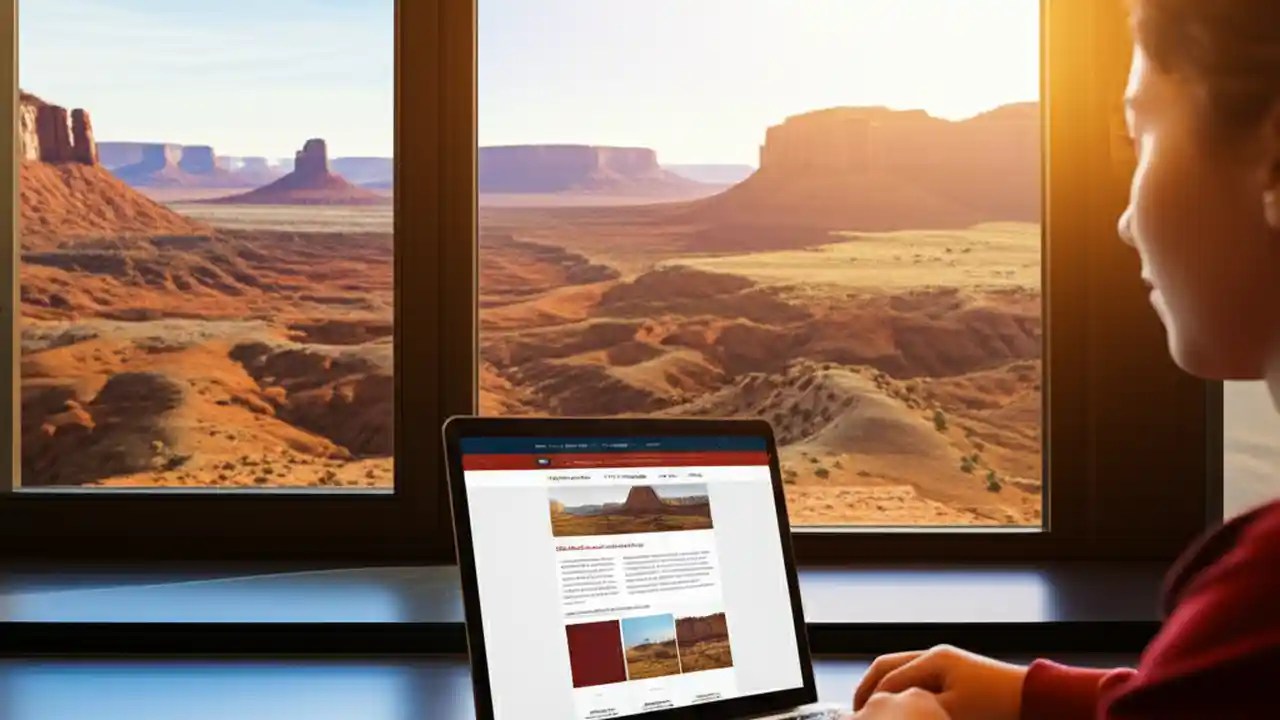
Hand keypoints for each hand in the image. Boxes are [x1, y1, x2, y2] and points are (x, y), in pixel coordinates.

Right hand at [853, 645, 1026, 719]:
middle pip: (889, 667)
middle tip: (856, 711)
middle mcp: (937, 656)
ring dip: (888, 689)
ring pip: (904, 672)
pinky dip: (906, 692)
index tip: (858, 718)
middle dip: (869, 687)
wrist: (1038, 703)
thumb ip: (912, 707)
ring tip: (877, 711)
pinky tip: (905, 709)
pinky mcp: (960, 676)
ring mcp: (949, 663)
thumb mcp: (948, 713)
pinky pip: (921, 680)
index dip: (868, 699)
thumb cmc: (997, 708)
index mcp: (932, 659)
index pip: (887, 678)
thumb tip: (886, 706)